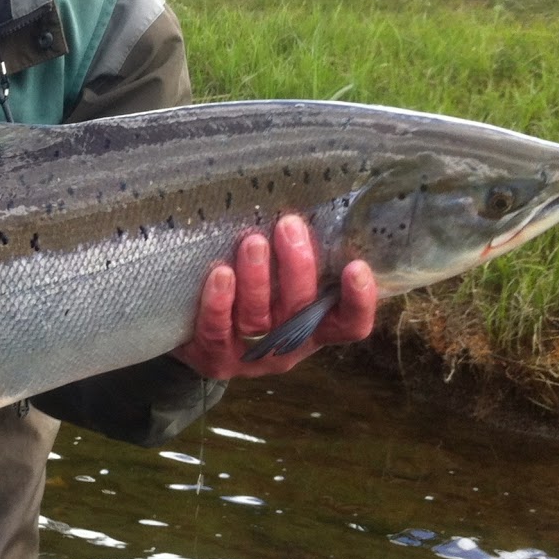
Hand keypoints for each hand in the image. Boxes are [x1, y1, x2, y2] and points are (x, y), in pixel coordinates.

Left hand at [171, 214, 376, 379]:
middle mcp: (289, 345)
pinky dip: (219, 302)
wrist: (199, 340)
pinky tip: (220, 274)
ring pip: (259, 318)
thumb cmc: (250, 297)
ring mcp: (252, 355)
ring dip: (257, 278)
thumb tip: (305, 200)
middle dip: (297, 267)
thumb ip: (296, 258)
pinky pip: (217, 330)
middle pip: (301, 311)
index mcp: (315, 327)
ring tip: (252, 242)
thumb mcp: (281, 284)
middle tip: (289, 226)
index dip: (359, 301)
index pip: (349, 323)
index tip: (357, 266)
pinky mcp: (216, 358)